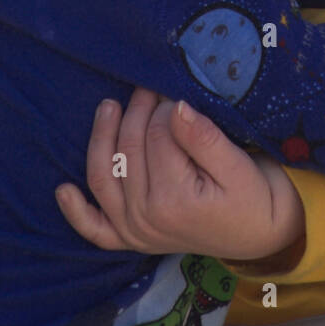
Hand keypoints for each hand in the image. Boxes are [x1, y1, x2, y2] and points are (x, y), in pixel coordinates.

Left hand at [56, 87, 305, 265]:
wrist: (262, 234)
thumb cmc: (254, 197)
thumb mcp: (239, 166)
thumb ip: (204, 138)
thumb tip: (177, 107)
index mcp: (174, 201)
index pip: (155, 136)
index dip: (165, 107)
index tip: (177, 91)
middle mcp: (146, 219)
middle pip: (128, 149)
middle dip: (136, 111)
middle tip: (150, 86)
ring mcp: (134, 231)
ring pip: (103, 176)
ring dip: (100, 138)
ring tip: (108, 106)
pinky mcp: (131, 239)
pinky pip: (95, 229)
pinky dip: (76, 210)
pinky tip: (62, 189)